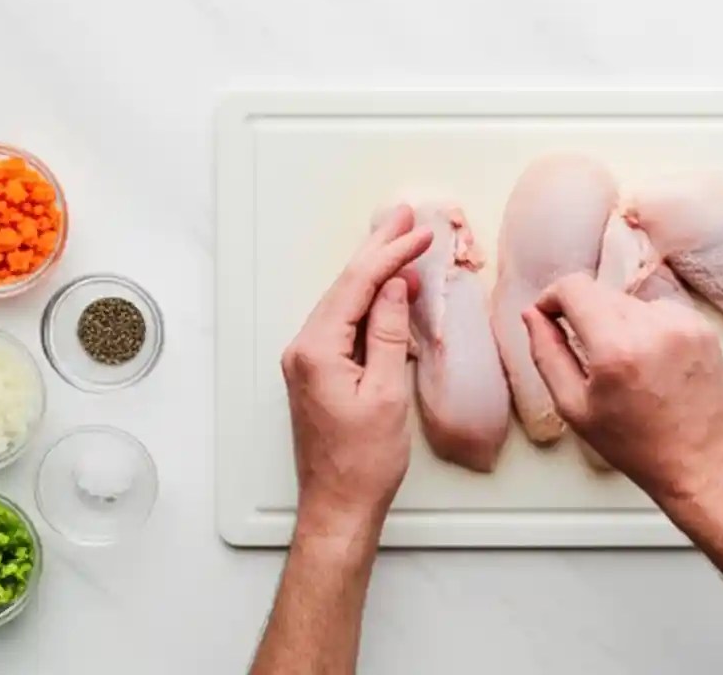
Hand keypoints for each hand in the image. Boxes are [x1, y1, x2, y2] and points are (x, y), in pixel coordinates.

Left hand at [281, 205, 431, 535]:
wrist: (338, 507)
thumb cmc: (364, 462)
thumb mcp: (387, 393)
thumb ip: (388, 334)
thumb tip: (395, 288)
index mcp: (316, 351)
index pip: (357, 286)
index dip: (391, 255)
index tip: (419, 233)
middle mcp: (302, 349)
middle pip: (344, 285)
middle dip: (377, 248)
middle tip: (404, 215)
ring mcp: (306, 361)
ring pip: (342, 301)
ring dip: (373, 271)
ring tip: (399, 238)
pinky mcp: (316, 373)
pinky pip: (343, 322)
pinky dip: (367, 300)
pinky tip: (386, 287)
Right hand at [521, 273, 722, 506]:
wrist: (700, 462)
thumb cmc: (634, 444)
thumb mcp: (574, 407)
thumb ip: (547, 354)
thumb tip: (533, 315)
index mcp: (616, 349)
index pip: (574, 287)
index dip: (552, 297)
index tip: (549, 317)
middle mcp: (653, 327)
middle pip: (600, 292)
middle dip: (585, 315)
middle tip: (588, 354)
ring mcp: (683, 323)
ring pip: (628, 301)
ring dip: (616, 322)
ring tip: (625, 364)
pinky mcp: (702, 326)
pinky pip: (658, 311)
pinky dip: (646, 328)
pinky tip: (651, 363)